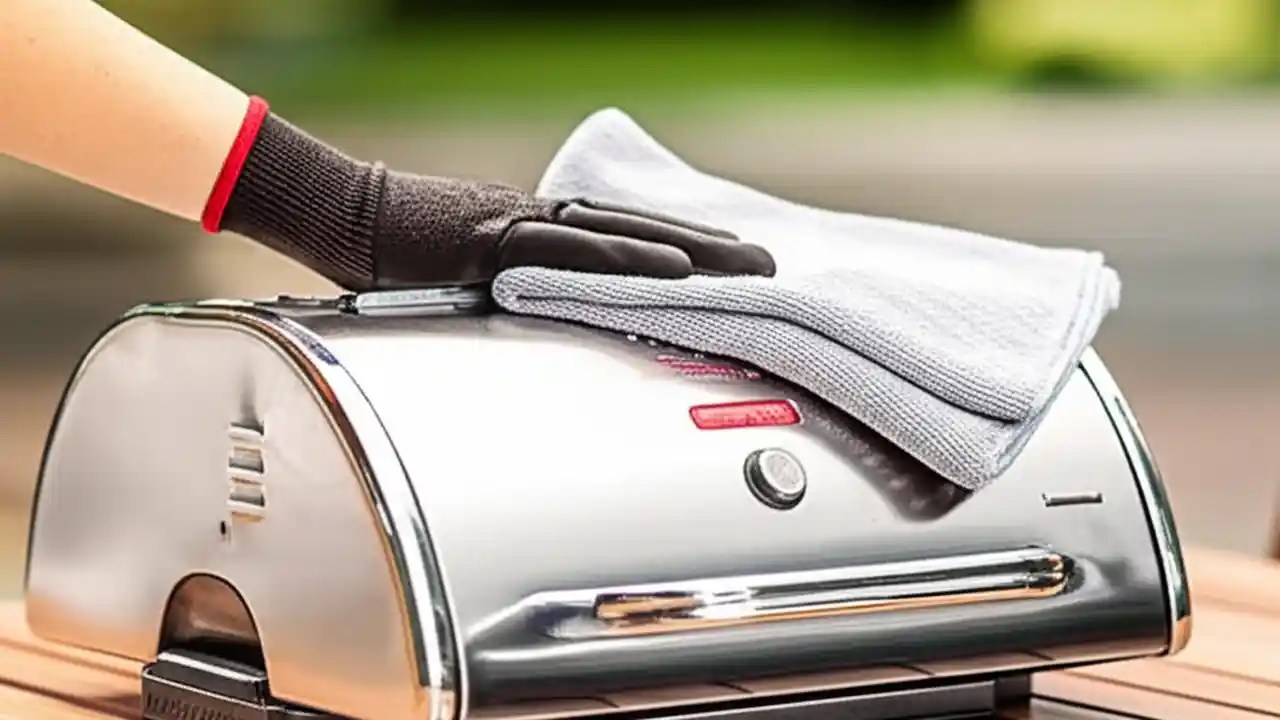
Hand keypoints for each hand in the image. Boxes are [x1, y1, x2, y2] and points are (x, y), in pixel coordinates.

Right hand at [217, 113, 773, 290]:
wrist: (341, 217)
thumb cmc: (394, 254)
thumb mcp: (467, 279)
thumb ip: (513, 294)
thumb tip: (545, 321)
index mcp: (538, 233)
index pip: (623, 239)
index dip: (679, 250)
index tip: (729, 265)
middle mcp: (541, 224)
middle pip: (641, 232)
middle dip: (708, 250)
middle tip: (768, 265)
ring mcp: (524, 228)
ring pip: (623, 236)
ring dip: (688, 251)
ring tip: (743, 266)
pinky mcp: (499, 241)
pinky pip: (573, 252)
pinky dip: (625, 258)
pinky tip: (670, 266)